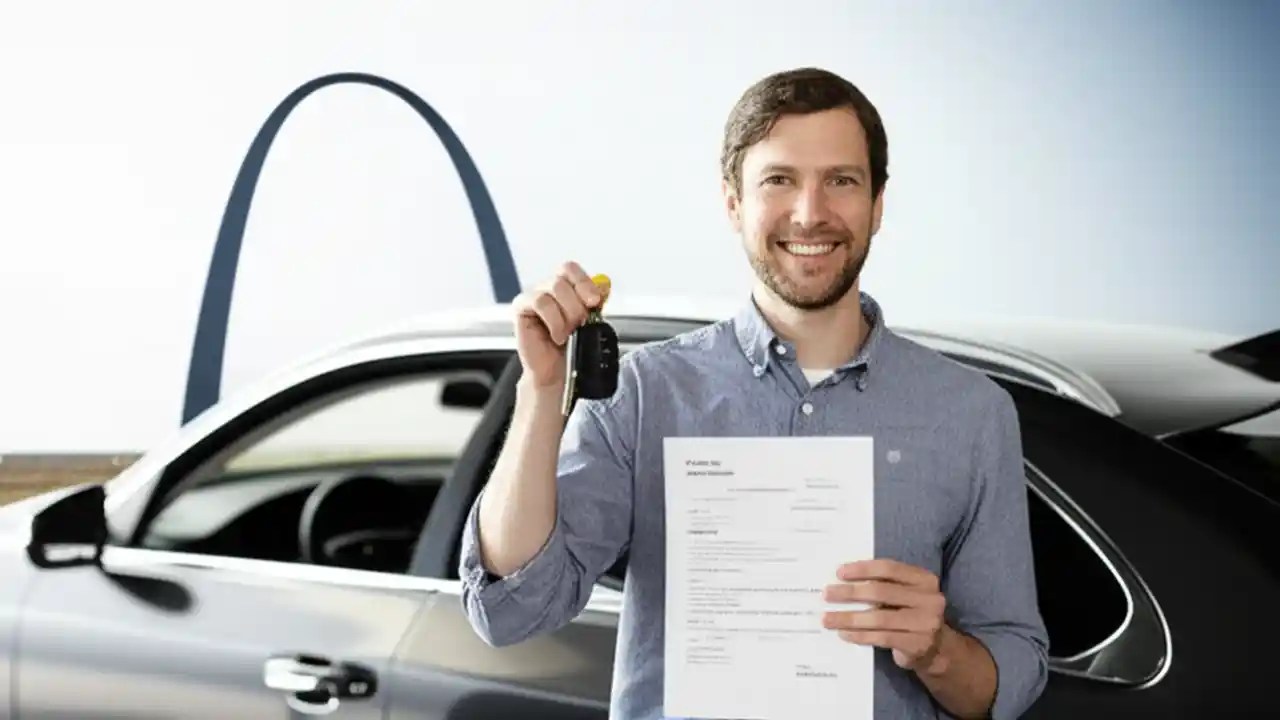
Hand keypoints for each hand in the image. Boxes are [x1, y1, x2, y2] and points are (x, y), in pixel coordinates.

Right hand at [511, 261, 604, 389]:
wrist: (558, 372)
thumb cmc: (573, 348)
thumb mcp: (591, 321)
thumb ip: (594, 301)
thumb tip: (603, 285)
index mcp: (565, 288)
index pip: (571, 269)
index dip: (584, 283)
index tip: (594, 301)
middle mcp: (548, 289)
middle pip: (563, 278)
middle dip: (578, 304)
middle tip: (581, 324)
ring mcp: (533, 296)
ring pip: (554, 288)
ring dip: (567, 314)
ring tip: (568, 333)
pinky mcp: (521, 307)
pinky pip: (540, 301)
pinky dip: (554, 320)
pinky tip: (556, 335)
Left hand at [822, 559, 948, 672]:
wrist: (937, 649)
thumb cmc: (911, 615)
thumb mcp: (906, 595)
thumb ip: (885, 585)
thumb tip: (843, 580)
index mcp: (924, 579)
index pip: (889, 568)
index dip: (863, 569)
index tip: (839, 573)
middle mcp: (929, 599)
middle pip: (881, 591)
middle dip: (850, 593)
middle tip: (827, 594)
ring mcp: (926, 623)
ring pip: (878, 618)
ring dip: (849, 618)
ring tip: (827, 619)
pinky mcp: (917, 644)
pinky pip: (882, 637)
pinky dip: (860, 635)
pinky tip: (844, 634)